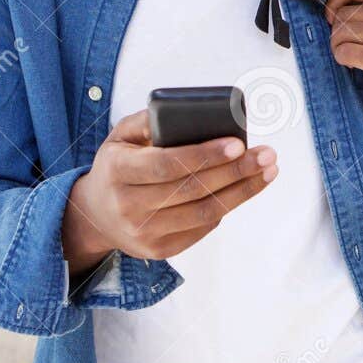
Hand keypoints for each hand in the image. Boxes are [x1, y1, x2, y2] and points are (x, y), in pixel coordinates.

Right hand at [62, 109, 276, 270]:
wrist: (95, 215)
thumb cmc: (118, 166)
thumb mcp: (120, 137)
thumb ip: (148, 120)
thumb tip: (187, 112)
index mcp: (117, 171)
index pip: (167, 164)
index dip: (204, 156)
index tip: (238, 144)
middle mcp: (128, 205)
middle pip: (192, 190)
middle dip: (236, 171)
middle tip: (267, 155)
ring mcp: (144, 233)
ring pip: (204, 213)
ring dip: (242, 191)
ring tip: (267, 171)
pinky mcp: (160, 250)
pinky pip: (202, 228)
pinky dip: (227, 207)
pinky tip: (244, 189)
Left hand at [324, 0, 362, 127]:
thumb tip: (336, 8)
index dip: (335, 0)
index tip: (331, 15)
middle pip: (344, 14)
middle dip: (337, 32)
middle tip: (347, 45)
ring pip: (342, 33)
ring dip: (338, 47)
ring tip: (352, 55)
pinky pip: (347, 52)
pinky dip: (342, 58)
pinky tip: (354, 64)